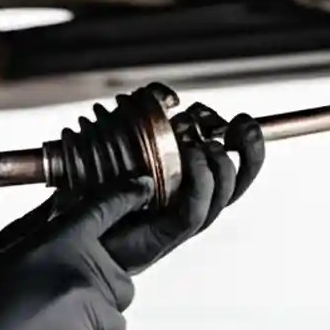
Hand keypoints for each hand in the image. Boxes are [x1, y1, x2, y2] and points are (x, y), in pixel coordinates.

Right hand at [0, 180, 152, 329]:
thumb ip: (34, 230)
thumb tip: (63, 203)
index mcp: (54, 252)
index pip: (106, 210)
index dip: (127, 197)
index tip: (141, 189)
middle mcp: (82, 289)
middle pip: (120, 281)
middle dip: (97, 290)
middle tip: (48, 309)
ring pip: (108, 326)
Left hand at [102, 110, 264, 272]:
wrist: (78, 220)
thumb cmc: (100, 179)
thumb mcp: (126, 134)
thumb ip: (148, 110)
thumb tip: (170, 98)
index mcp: (193, 177)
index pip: (236, 160)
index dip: (246, 140)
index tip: (239, 117)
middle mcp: (196, 196)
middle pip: (241, 178)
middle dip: (251, 149)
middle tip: (242, 125)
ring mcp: (184, 215)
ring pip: (225, 192)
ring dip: (222, 163)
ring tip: (202, 143)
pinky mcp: (171, 231)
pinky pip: (198, 208)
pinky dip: (201, 181)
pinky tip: (191, 157)